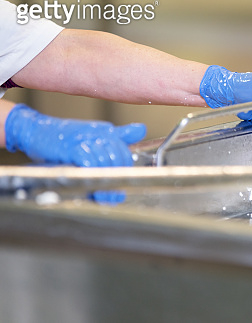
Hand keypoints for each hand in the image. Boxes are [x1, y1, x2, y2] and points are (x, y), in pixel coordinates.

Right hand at [5, 104, 145, 203]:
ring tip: (100, 194)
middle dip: (116, 180)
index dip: (124, 174)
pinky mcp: (72, 146)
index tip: (118, 192)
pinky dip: (91, 173)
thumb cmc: (65, 138)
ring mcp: (86, 139)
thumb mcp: (94, 135)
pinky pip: (89, 161)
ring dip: (104, 181)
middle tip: (108, 196)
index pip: (125, 154)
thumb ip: (119, 136)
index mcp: (108, 132)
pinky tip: (89, 182)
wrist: (36, 130)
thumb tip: (142, 129)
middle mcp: (100, 134)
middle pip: (118, 159)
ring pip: (106, 161)